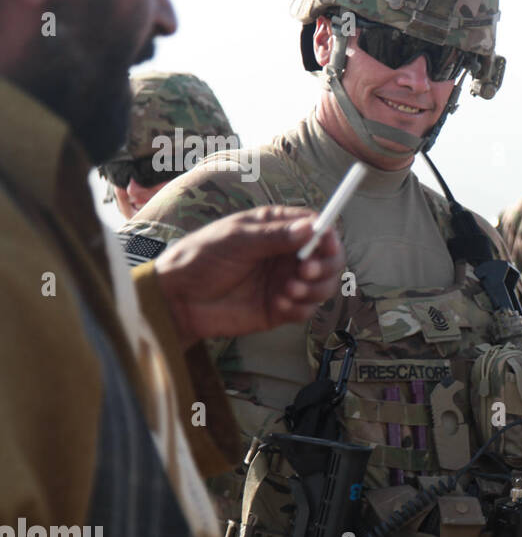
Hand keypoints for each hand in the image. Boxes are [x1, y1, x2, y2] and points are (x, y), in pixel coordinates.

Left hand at [153, 207, 344, 348]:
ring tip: (289, 290)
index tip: (325, 244)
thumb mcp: (236, 239)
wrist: (178, 300)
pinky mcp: (281, 308)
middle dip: (326, 266)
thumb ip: (274, 236)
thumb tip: (311, 228)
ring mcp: (285, 282)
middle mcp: (286, 255)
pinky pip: (307, 310)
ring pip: (324, 285)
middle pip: (329, 258)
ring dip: (315, 289)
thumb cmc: (200, 259)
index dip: (327, 235)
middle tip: (306, 271)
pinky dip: (299, 308)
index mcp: (277, 229)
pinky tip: (278, 304)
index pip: (316, 227)